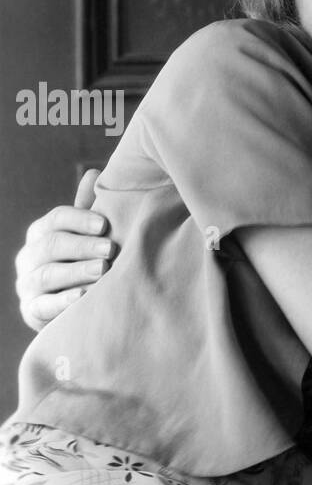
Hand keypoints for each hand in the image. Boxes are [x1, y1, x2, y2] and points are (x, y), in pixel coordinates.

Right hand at [14, 170, 113, 330]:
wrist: (72, 307)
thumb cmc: (82, 262)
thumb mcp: (85, 235)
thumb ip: (88, 209)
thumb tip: (92, 173)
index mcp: (41, 233)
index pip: (56, 219)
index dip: (80, 219)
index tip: (105, 224)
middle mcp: (29, 256)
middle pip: (52, 245)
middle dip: (82, 246)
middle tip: (110, 249)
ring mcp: (27, 284)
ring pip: (47, 274)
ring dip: (76, 271)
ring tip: (102, 270)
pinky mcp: (31, 311)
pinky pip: (42, 306)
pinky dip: (62, 301)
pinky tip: (82, 296)